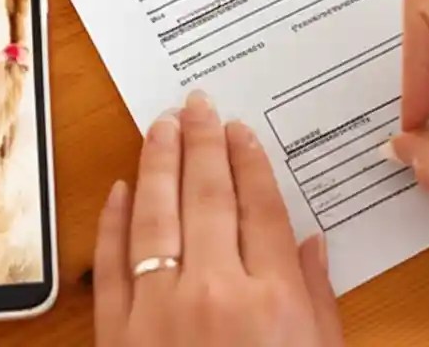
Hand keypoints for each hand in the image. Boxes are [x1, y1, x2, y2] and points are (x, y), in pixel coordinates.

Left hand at [93, 91, 342, 345]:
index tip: (239, 131)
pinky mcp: (117, 335)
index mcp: (273, 299)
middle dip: (202, 144)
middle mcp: (214, 293)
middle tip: (197, 105)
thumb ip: (318, 300)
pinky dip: (113, 224)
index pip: (260, 210)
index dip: (249, 163)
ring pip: (155, 220)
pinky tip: (120, 190)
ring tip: (161, 127)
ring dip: (158, 165)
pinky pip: (110, 267)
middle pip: (207, 200)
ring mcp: (158, 312)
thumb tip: (313, 245)